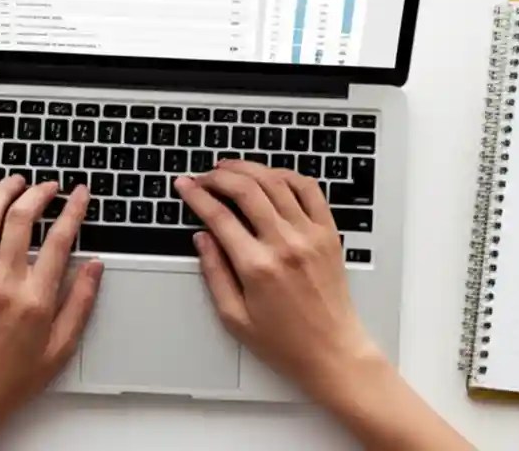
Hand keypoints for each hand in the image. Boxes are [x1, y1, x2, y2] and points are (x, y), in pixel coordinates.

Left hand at [0, 178, 102, 450]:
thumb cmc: (10, 380)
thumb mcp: (60, 349)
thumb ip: (80, 304)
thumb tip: (94, 269)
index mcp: (35, 298)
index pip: (59, 239)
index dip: (73, 210)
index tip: (79, 194)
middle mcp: (3, 282)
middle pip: (21, 219)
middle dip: (39, 193)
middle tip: (49, 185)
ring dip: (3, 194)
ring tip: (16, 183)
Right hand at [175, 161, 376, 405]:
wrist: (332, 352)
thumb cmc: (285, 342)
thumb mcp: (234, 317)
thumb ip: (214, 273)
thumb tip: (202, 239)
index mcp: (257, 267)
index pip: (218, 216)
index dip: (196, 195)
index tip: (185, 186)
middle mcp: (285, 245)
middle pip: (246, 189)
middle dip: (219, 176)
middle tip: (204, 176)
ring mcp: (310, 235)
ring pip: (276, 182)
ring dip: (249, 168)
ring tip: (231, 168)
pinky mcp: (328, 234)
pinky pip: (309, 190)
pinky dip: (287, 175)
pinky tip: (271, 175)